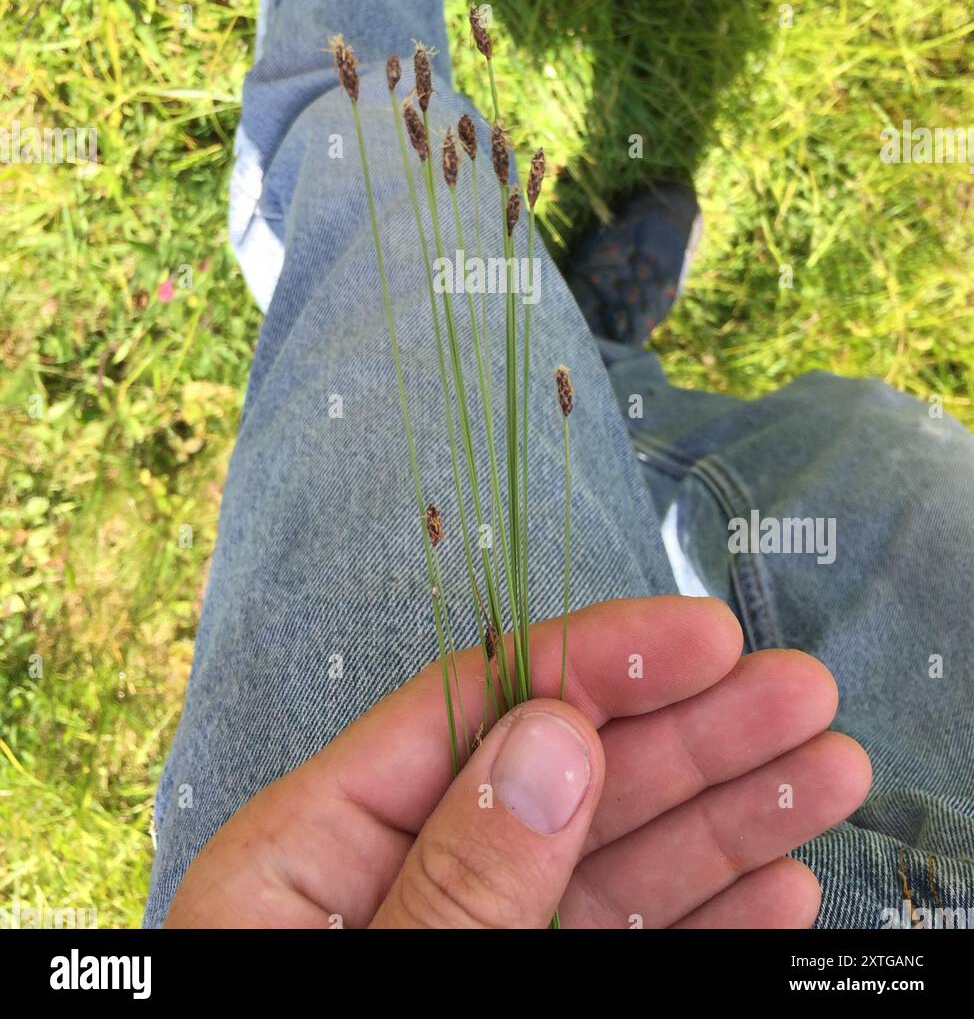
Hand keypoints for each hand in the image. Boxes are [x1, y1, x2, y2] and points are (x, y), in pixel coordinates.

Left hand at [164, 596, 869, 928]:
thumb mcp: (374, 990)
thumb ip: (456, 878)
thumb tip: (552, 736)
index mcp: (311, 856)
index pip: (468, 716)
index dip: (595, 664)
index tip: (703, 638)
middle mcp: (401, 890)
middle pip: (563, 782)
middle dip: (689, 736)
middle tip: (803, 696)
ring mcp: (472, 957)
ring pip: (612, 867)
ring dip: (724, 819)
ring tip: (825, 773)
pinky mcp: (533, 1012)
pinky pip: (627, 956)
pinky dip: (706, 922)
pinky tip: (775, 889)